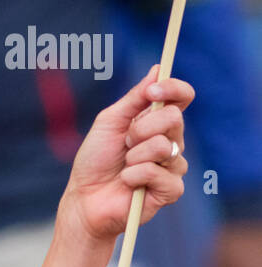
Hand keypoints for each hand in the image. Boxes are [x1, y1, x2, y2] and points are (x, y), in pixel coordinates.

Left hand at [61, 64, 193, 241]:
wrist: (84, 197)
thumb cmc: (95, 160)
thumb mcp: (109, 122)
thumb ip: (134, 98)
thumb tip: (157, 69)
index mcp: (157, 122)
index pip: (182, 97)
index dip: (173, 89)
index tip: (152, 91)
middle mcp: (170, 140)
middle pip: (174, 118)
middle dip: (140, 129)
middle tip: (124, 143)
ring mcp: (173, 165)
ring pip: (164, 146)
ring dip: (134, 155)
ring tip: (123, 166)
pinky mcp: (171, 190)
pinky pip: (159, 173)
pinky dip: (134, 175)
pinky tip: (127, 182)